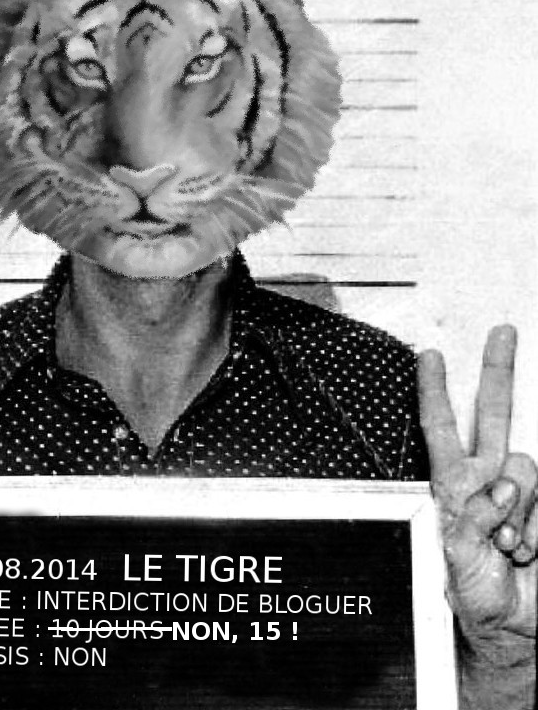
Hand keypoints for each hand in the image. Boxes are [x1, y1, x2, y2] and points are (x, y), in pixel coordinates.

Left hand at [418, 326, 535, 708]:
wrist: (514, 627)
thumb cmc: (475, 594)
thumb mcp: (456, 562)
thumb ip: (470, 524)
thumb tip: (496, 492)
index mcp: (453, 486)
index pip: (440, 429)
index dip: (434, 392)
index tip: (430, 356)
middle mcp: (486, 478)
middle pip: (493, 414)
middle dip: (498, 371)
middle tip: (503, 331)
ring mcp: (520, 492)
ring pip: (527, 466)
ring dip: (520, 510)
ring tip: (510, 549)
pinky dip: (537, 524)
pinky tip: (530, 550)